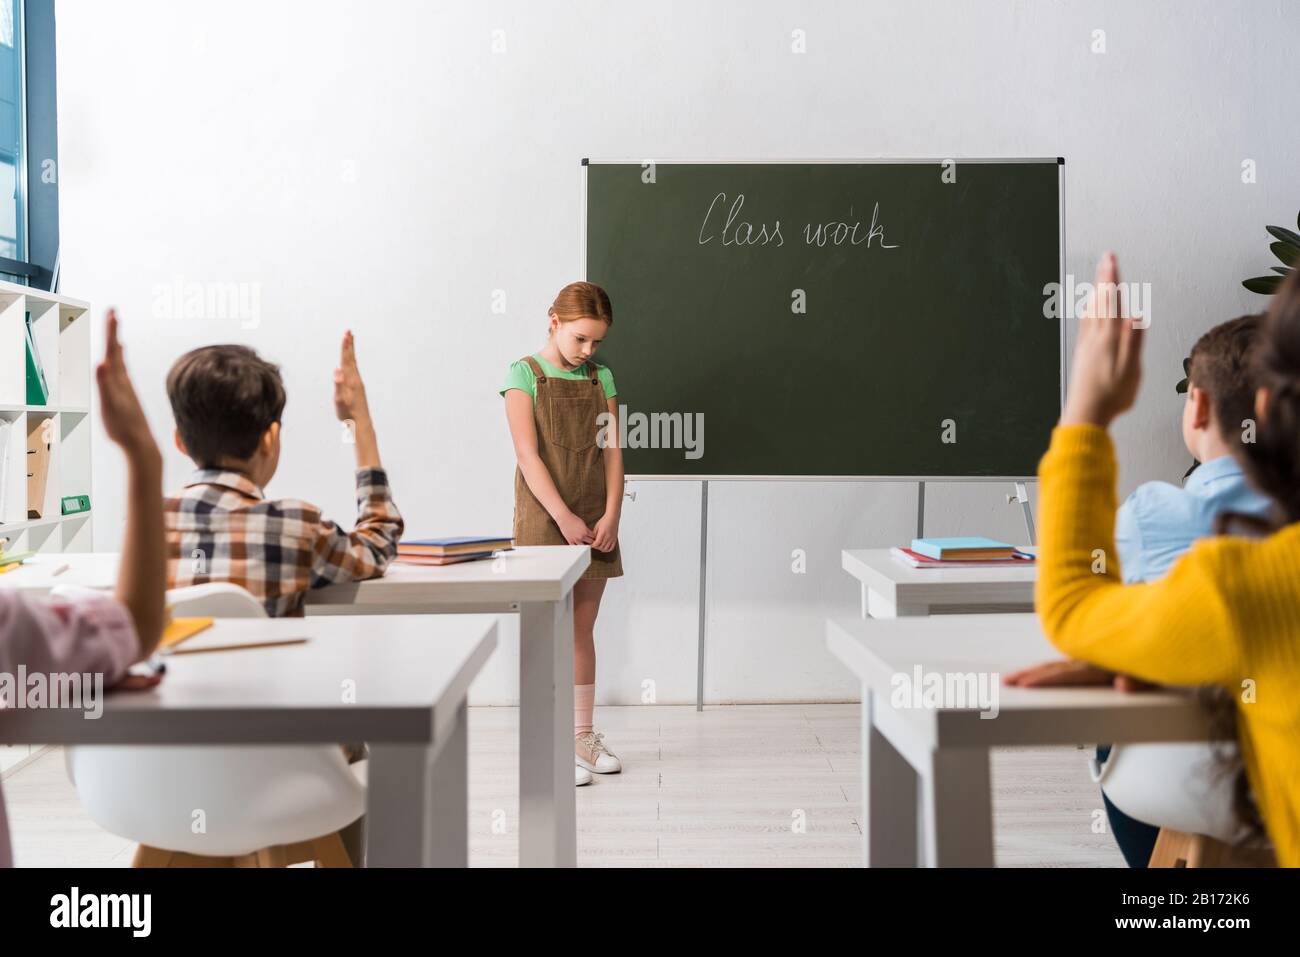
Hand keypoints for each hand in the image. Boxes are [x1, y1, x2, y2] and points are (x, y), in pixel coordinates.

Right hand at [96, 310, 159, 464]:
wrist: (140, 445)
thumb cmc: (124, 427)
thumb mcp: (110, 405)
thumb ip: (105, 384)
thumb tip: (102, 363)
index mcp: (119, 380)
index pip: (113, 350)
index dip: (111, 330)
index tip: (112, 311)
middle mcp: (124, 381)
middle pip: (117, 352)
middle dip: (112, 332)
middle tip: (112, 313)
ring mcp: (126, 389)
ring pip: (120, 364)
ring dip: (115, 347)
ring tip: (115, 335)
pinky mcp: (126, 398)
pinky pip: (121, 376)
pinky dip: (118, 366)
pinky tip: (119, 367)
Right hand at [333, 330, 371, 423]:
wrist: (360, 423)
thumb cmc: (348, 412)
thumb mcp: (340, 399)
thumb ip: (338, 384)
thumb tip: (337, 370)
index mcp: (350, 380)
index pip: (346, 360)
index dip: (345, 347)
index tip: (346, 335)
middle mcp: (355, 379)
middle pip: (351, 358)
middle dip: (349, 345)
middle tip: (349, 332)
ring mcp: (357, 383)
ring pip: (353, 363)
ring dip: (351, 352)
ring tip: (350, 342)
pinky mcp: (357, 387)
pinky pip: (353, 370)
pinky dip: (351, 362)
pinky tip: (349, 363)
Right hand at [557, 511, 594, 545]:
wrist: (564, 518)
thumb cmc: (573, 519)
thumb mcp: (583, 523)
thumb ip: (586, 529)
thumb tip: (589, 533)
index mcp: (586, 531)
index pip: (594, 537)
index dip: (594, 537)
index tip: (594, 537)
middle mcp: (581, 536)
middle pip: (590, 542)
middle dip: (591, 541)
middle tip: (591, 541)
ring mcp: (576, 539)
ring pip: (583, 546)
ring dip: (585, 545)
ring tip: (585, 544)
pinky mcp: (570, 540)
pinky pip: (575, 547)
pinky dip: (577, 547)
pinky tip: (578, 545)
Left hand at [591, 512, 619, 552]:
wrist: (612, 517)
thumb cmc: (605, 521)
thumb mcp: (597, 527)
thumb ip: (594, 534)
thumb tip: (591, 540)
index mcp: (602, 533)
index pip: (597, 543)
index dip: (593, 545)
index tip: (591, 544)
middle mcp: (608, 536)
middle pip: (601, 547)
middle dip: (596, 547)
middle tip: (594, 545)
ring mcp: (612, 538)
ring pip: (606, 548)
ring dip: (601, 548)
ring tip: (599, 546)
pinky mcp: (615, 539)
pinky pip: (611, 548)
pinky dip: (607, 549)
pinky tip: (604, 548)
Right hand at [1003, 659, 1155, 691]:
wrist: (1166, 626)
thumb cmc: (1163, 655)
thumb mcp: (1156, 672)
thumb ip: (1139, 679)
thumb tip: (1121, 685)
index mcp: (1103, 662)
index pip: (1067, 673)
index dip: (1044, 680)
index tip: (1023, 685)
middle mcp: (1093, 657)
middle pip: (1055, 667)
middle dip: (1030, 675)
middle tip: (1007, 681)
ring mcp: (1093, 656)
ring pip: (1059, 664)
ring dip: (1037, 671)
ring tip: (1016, 678)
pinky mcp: (1096, 656)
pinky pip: (1069, 663)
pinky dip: (1052, 668)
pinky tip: (1043, 672)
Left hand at [1061, 252, 1144, 427]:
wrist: (1085, 413)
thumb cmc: (1111, 396)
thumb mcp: (1130, 370)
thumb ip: (1133, 342)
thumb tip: (1135, 316)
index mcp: (1108, 339)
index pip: (1112, 302)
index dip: (1112, 279)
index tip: (1111, 259)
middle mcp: (1094, 338)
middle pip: (1100, 301)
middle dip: (1104, 278)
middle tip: (1106, 258)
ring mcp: (1086, 345)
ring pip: (1092, 311)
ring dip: (1097, 291)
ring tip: (1100, 277)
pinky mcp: (1083, 353)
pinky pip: (1086, 324)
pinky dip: (1090, 310)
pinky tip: (1090, 309)